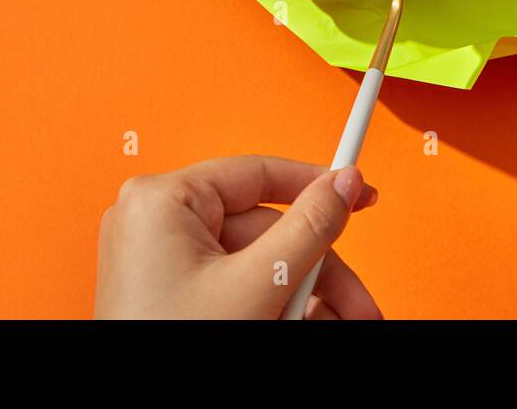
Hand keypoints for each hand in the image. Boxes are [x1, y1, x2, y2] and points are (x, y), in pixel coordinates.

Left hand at [94, 155, 380, 318]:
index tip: (358, 194)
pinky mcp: (172, 291)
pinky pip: (236, 285)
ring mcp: (162, 260)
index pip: (259, 174)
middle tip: (358, 303)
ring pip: (257, 264)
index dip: (317, 185)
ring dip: (301, 295)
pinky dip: (271, 305)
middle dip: (319, 272)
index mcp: (162, 201)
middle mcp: (157, 223)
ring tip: (334, 321)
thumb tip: (341, 185)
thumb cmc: (169, 342)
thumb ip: (308, 229)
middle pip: (268, 230)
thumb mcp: (256, 284)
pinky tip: (299, 324)